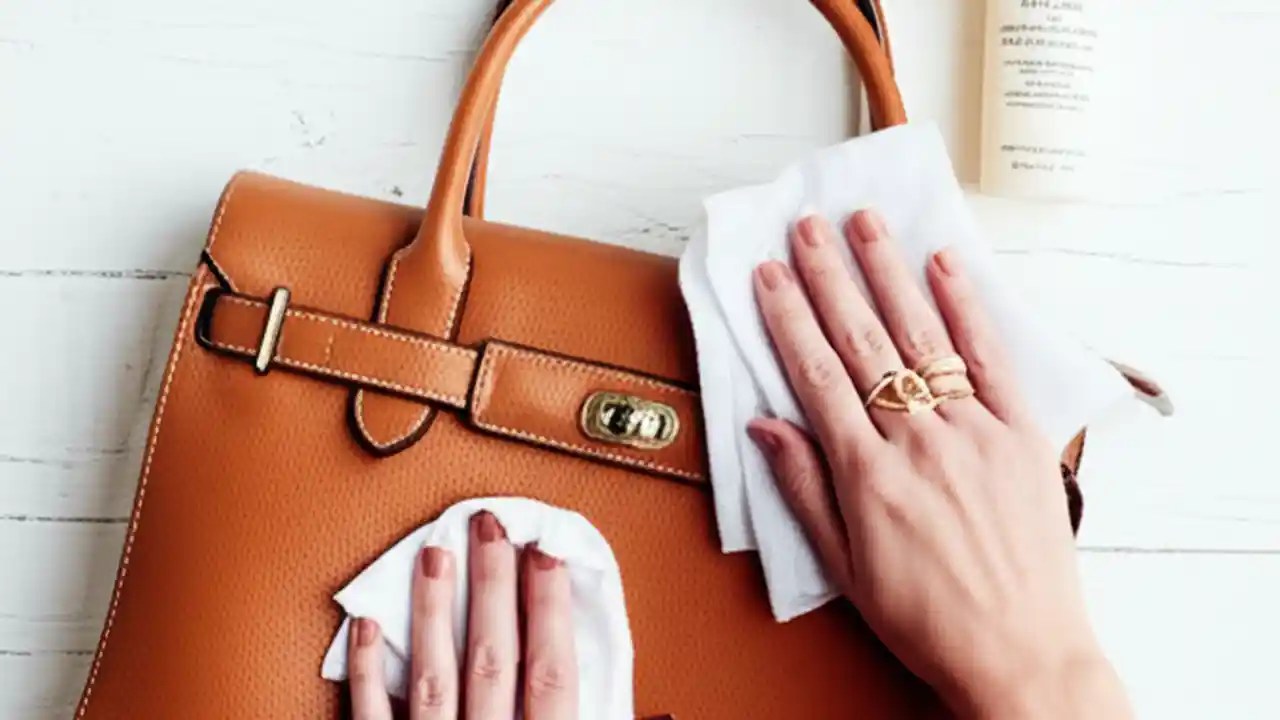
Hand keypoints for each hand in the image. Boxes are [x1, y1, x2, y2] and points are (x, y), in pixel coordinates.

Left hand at [347, 512, 577, 718]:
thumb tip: (585, 657)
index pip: (552, 673)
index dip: (551, 608)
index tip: (547, 551)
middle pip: (492, 661)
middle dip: (492, 587)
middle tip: (489, 526)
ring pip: (433, 680)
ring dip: (433, 611)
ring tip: (433, 554)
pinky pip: (373, 719)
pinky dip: (367, 672)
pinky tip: (367, 623)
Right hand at [746, 211, 1130, 718]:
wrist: (1021, 653)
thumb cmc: (927, 617)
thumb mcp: (844, 566)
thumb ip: (803, 488)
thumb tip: (764, 426)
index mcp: (868, 474)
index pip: (817, 375)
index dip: (788, 319)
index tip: (768, 275)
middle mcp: (918, 441)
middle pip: (862, 341)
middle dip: (828, 277)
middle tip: (806, 227)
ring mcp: (974, 431)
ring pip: (922, 335)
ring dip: (888, 273)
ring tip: (864, 224)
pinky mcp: (1022, 434)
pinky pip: (991, 357)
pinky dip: (967, 307)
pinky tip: (944, 265)